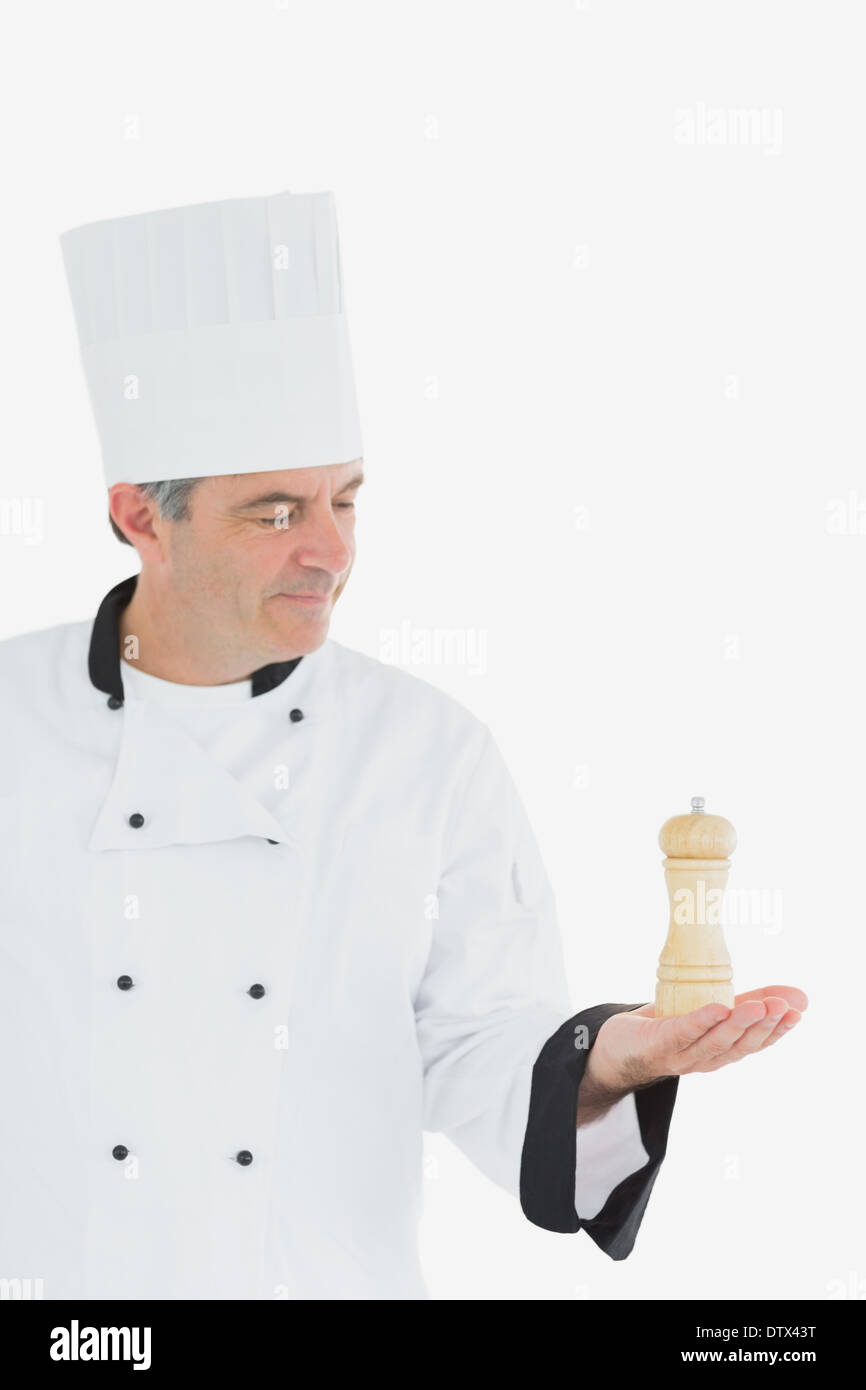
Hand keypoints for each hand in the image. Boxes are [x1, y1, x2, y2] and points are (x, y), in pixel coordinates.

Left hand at [585, 986, 808, 1094]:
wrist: (619, 1046)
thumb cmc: (673, 1025)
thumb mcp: (717, 1010)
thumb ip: (754, 1000)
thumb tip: (801, 996)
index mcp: (724, 1051)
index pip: (756, 1044)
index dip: (778, 1030)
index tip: (798, 1011)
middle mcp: (707, 1059)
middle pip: (739, 1044)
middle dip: (763, 1025)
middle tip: (781, 1005)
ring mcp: (683, 1055)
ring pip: (715, 1041)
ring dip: (738, 1024)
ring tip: (758, 1005)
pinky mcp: (658, 1044)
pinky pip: (682, 1033)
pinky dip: (701, 1022)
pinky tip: (717, 1008)